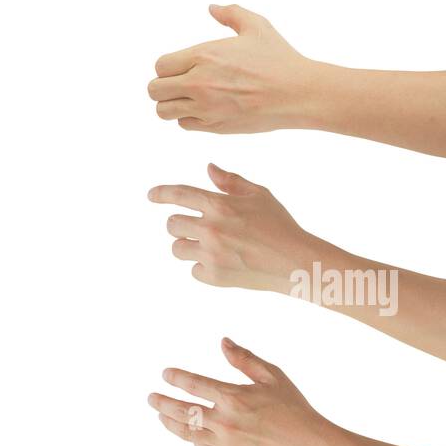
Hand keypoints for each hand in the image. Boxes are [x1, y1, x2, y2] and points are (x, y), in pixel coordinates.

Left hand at [148, 5, 324, 133]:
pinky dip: (188, 118)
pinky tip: (203, 109)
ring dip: (170, 104)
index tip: (179, 68)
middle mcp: (199, 83)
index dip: (166, 67)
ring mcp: (204, 107)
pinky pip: (183, 124)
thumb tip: (212, 8)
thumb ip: (231, 14)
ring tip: (186, 98)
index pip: (161, 66)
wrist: (295, 93)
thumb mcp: (256, 26)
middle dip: (162, 86)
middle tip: (177, 85)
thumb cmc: (278, 59)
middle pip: (154, 90)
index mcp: (204, 56)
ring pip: (163, 111)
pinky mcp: (213, 126)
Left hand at [148, 164, 322, 291]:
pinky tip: (222, 263)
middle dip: (180, 224)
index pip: (179, 195)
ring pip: (177, 248)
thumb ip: (230, 182)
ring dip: (187, 246)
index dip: (161, 194)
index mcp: (220, 205)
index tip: (151, 195)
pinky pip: (193, 270)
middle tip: (196, 228)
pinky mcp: (213, 276)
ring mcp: (210, 254)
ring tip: (208, 246)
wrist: (293, 262)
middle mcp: (210, 229)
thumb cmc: (279, 225)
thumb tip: (208, 168)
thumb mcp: (259, 195)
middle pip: (171, 224)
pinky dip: (203, 267)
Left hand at [148, 338, 338, 445]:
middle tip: (151, 397)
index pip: (194, 385)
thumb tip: (222, 342)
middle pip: (181, 410)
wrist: (306, 444)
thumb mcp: (271, 375)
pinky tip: (187, 431)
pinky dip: (191, 438)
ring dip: (169, 422)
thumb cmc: (291, 405)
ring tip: (160, 414)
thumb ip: (243, 358)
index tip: (165, 374)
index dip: (176, 378)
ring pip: (186, 432)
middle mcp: (224, 421)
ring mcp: (224, 442)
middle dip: (162, 403)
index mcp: (233, 397)